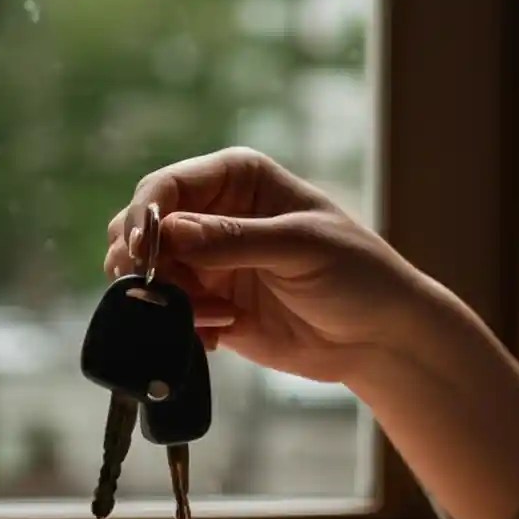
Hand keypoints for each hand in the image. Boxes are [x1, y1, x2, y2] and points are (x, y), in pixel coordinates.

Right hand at [106, 147, 435, 383]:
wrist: (378, 339)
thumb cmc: (356, 275)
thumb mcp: (300, 248)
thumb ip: (232, 239)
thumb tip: (168, 231)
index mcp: (235, 180)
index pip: (166, 186)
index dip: (144, 215)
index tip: (140, 251)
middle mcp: (211, 215)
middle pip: (141, 228)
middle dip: (142, 261)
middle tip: (162, 291)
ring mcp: (204, 262)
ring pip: (143, 273)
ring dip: (163, 299)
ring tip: (213, 317)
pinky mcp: (204, 305)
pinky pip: (163, 313)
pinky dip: (176, 327)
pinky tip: (220, 334)